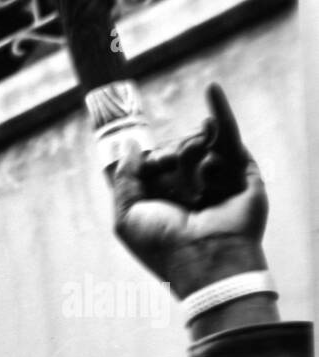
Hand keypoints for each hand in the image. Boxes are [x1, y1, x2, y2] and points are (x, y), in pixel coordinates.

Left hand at [112, 84, 267, 298]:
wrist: (204, 257)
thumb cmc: (163, 244)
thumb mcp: (126, 215)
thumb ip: (124, 178)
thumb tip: (130, 143)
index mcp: (166, 198)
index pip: (154, 163)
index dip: (151, 160)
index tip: (154, 165)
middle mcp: (192, 187)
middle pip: (176, 150)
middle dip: (171, 155)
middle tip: (171, 167)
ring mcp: (218, 178)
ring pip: (199, 143)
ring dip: (190, 150)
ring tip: (195, 172)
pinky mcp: (242, 171)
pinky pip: (229, 136)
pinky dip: (221, 111)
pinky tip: (211, 89)